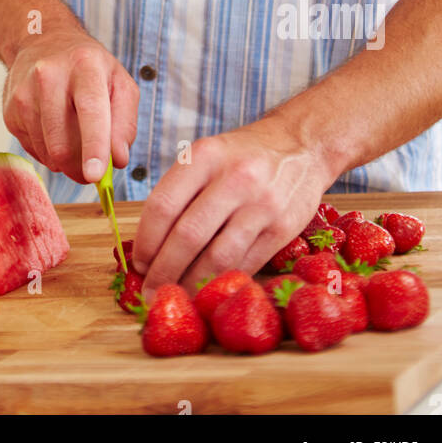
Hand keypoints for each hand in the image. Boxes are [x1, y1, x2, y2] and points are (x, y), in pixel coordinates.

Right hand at [2, 32, 138, 184]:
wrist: (44, 43)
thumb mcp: (120, 84)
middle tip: (93, 171)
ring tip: (74, 138)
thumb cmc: (88, 69)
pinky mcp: (9, 111)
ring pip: (47, 152)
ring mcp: (24, 93)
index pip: (90, 109)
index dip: (94, 145)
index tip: (96, 175)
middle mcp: (49, 76)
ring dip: (66, 161)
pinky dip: (49, 153)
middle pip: (62, 142)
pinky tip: (54, 131)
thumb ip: (126, 123)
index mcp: (85, 65)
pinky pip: (33, 151)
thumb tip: (118, 160)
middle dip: (81, 168)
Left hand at [131, 116, 332, 300]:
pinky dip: (222, 281)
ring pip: (217, 257)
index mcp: (204, 156)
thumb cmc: (244, 155)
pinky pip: (245, 264)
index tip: (139, 263)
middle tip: (152, 290)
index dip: (145, 242)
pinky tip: (209, 290)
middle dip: (164, 271)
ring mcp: (261, 204)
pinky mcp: (283, 228)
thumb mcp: (208, 155)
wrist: (302, 146)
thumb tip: (150, 244)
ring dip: (192, 284)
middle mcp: (233, 178)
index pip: (163, 206)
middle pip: (187, 236)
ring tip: (178, 296)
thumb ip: (181, 191)